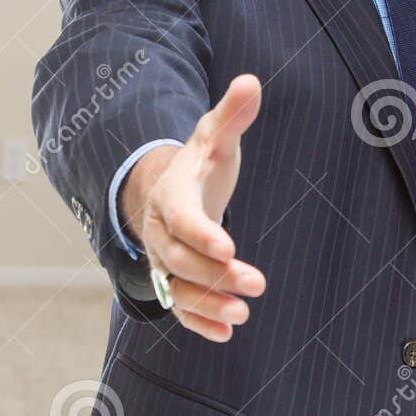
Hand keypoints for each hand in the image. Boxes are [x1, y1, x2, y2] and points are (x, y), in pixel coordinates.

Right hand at [119, 74, 266, 341]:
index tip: (229, 247)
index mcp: (171, 194)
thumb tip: (251, 81)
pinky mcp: (174, 282)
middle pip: (177, 259)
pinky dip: (199, 322)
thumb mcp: (215, 137)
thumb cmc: (200, 164)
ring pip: (176, 288)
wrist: (170, 190)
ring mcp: (163, 260)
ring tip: (242, 314)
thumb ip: (232, 115)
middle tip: (256, 282)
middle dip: (214, 273)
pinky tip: (227, 334)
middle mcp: (159, 232)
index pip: (180, 217)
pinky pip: (179, 307)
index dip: (201, 234)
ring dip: (208, 304)